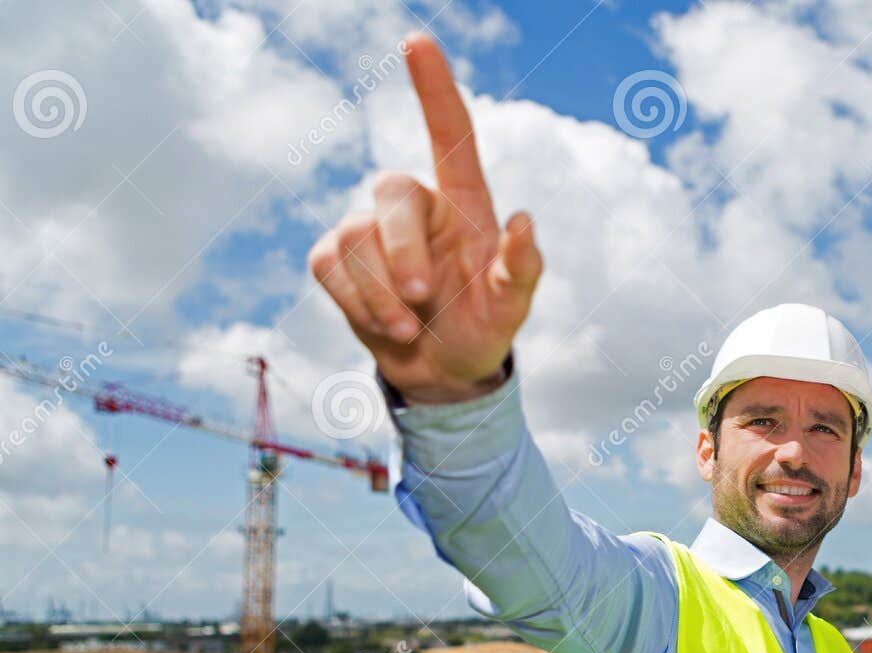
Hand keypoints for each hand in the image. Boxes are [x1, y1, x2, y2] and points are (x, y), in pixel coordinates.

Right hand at [307, 33, 541, 403]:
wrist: (442, 373)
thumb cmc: (483, 329)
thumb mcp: (511, 308)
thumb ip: (521, 269)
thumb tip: (524, 222)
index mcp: (464, 203)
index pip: (451, 135)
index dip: (434, 88)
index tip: (417, 42)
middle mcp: (415, 205)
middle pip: (392, 192)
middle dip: (405, 252)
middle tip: (424, 300)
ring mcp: (369, 228)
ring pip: (356, 237)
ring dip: (384, 295)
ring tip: (412, 326)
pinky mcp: (334, 258)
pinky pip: (330, 266)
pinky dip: (359, 305)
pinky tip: (387, 326)